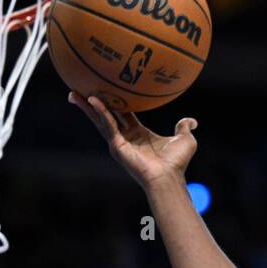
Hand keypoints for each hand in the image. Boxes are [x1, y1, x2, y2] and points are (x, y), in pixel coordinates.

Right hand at [69, 92, 198, 188]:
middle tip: (79, 90)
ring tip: (74, 93)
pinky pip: (108, 125)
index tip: (106, 90)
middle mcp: (126, 138)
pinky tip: (93, 100)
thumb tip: (192, 121)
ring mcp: (119, 142)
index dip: (114, 102)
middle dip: (92, 104)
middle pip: (105, 115)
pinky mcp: (117, 146)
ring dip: (87, 106)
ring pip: (100, 119)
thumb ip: (184, 127)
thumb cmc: (176, 163)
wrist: (169, 177)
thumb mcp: (184, 140)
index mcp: (138, 134)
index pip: (122, 114)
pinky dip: (100, 112)